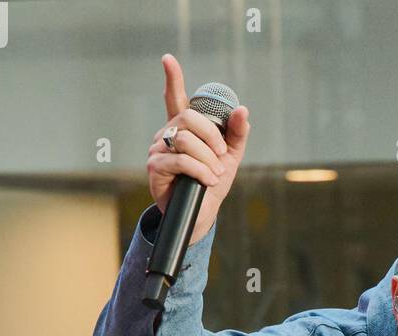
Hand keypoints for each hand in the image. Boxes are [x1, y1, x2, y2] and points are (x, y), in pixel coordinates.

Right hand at [147, 54, 249, 244]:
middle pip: (188, 118)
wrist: (202, 213)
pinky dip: (200, 170)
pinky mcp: (155, 166)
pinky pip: (181, 160)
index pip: (176, 99)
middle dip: (211, 136)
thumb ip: (236, 133)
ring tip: (215, 174)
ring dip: (208, 159)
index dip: (173, 79)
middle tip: (221, 156)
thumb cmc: (213, 182)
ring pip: (186, 140)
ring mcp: (158, 149)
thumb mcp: (230, 157)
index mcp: (184, 128)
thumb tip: (242, 110)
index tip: (168, 60)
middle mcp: (168, 134)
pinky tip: (207, 181)